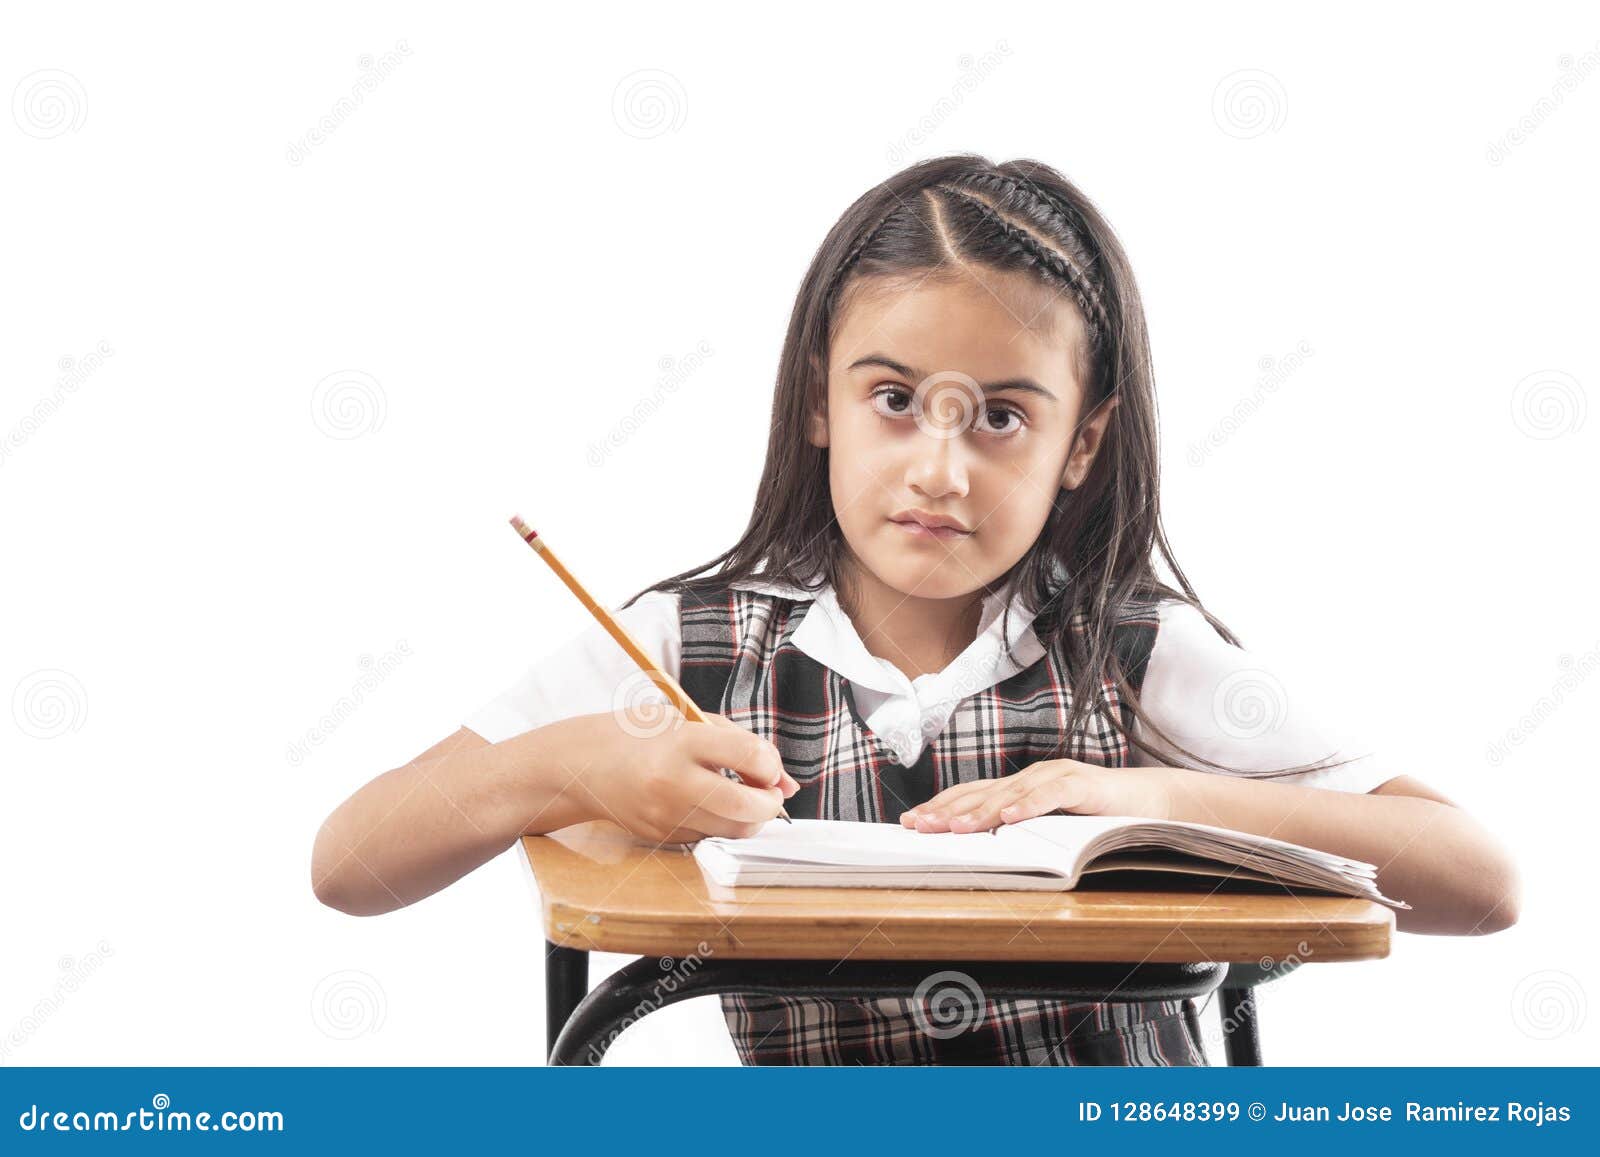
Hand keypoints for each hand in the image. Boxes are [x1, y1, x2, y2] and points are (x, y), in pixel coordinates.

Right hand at [550, 710, 799, 843]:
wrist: (583, 764)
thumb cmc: (638, 734)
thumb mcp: (687, 720)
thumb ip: (740, 743)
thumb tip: (788, 783)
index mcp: (681, 742)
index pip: (750, 757)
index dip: (771, 763)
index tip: (767, 764)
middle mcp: (673, 783)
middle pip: (748, 808)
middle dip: (771, 802)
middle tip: (769, 791)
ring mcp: (667, 815)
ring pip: (734, 830)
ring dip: (751, 816)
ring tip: (743, 795)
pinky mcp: (663, 836)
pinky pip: (710, 835)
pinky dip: (721, 821)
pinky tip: (706, 802)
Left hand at [898, 760, 1173, 832]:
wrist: (1153, 802)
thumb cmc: (1100, 818)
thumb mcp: (1053, 829)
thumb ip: (1022, 834)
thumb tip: (984, 856)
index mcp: (1021, 788)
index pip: (971, 796)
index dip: (940, 808)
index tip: (911, 823)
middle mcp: (1033, 777)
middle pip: (981, 792)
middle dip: (946, 810)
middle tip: (918, 826)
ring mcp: (1057, 777)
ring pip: (1010, 793)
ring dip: (980, 811)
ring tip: (953, 827)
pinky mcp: (1083, 784)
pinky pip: (1051, 794)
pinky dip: (1029, 804)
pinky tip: (1008, 816)